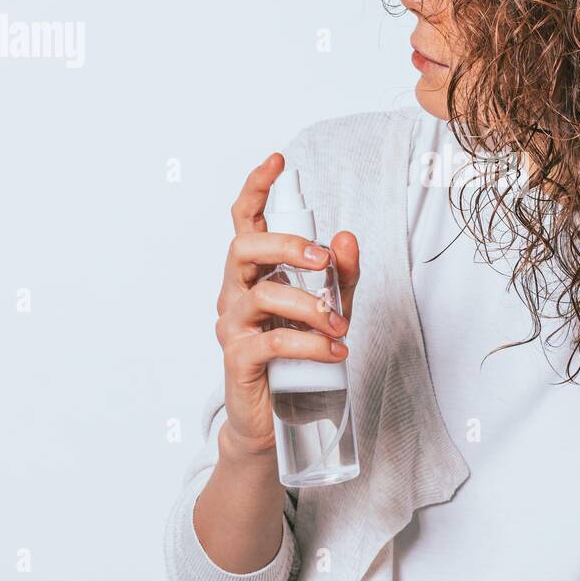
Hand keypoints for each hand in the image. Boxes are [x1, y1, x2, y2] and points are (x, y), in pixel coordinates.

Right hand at [214, 153, 360, 454]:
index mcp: (254, 273)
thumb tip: (347, 237)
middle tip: (322, 260)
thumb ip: (341, 274)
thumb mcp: (332, 307)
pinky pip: (271, 342)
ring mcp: (232, 326)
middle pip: (243, 248)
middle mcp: (235, 293)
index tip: (277, 161)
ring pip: (262, 295)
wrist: (281, 419)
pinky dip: (309, 344)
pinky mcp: (239, 361)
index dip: (256, 189)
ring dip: (309, 306)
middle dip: (285, 246)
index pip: (246, 221)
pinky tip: (334, 351)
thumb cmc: (300, 354)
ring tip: (341, 325)